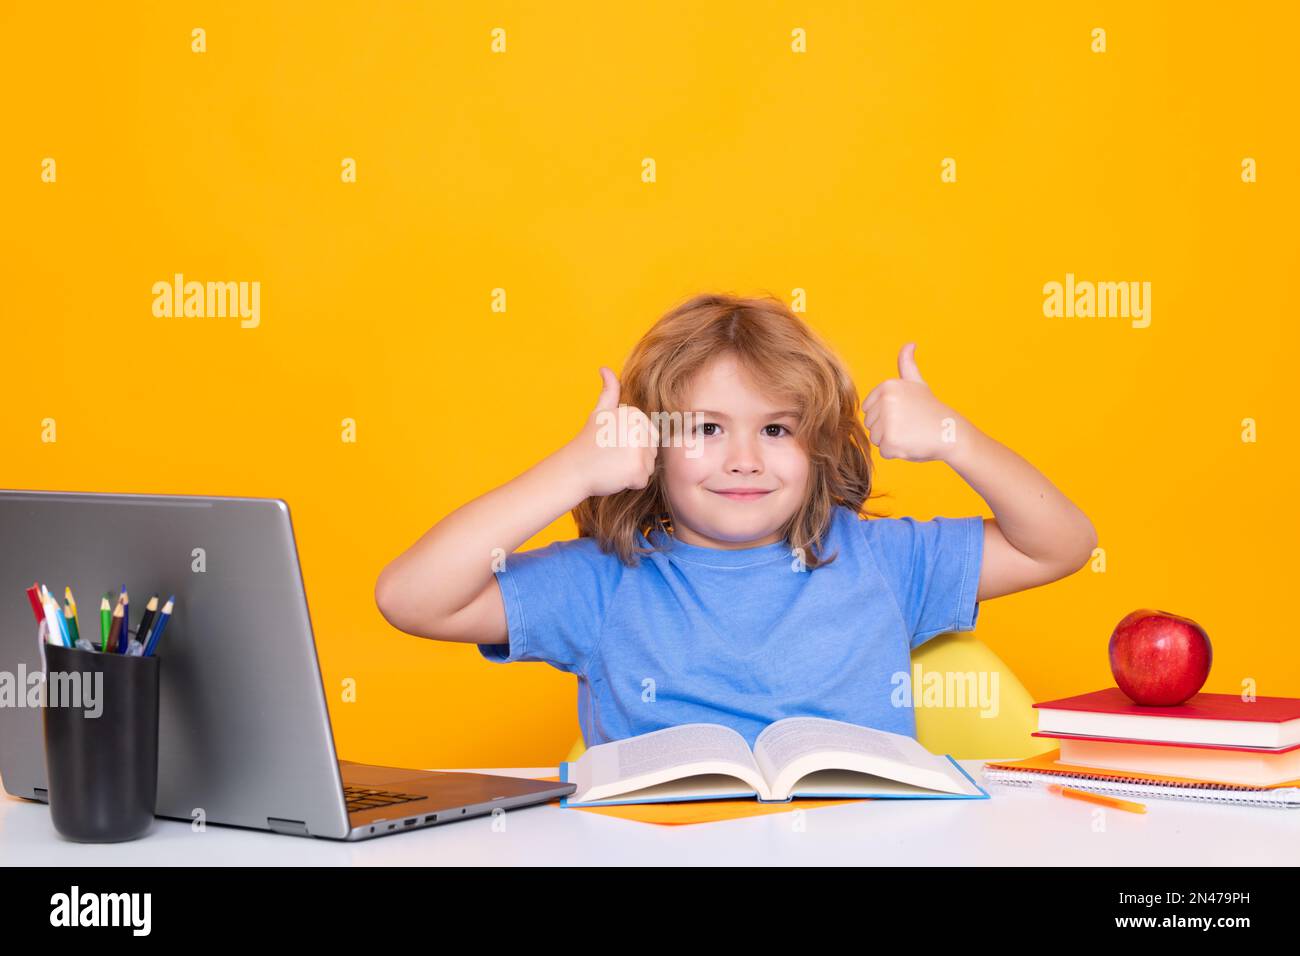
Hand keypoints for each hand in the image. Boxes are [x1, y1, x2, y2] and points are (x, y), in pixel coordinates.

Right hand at [563, 367, 659, 497]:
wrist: (572, 468)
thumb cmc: (588, 442)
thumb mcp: (600, 412)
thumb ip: (609, 391)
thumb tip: (605, 368)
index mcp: (635, 414)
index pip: (649, 435)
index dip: (631, 444)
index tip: (613, 443)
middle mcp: (640, 429)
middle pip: (651, 450)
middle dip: (634, 457)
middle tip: (612, 456)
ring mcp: (640, 449)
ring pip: (649, 466)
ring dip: (633, 470)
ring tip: (612, 464)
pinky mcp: (638, 469)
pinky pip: (643, 480)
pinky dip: (630, 482)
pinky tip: (614, 474)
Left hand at [861, 344, 964, 462]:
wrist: (951, 433)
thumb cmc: (931, 410)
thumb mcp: (917, 384)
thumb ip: (907, 364)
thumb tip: (910, 343)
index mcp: (887, 386)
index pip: (869, 410)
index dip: (886, 416)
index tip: (905, 413)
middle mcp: (885, 400)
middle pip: (871, 425)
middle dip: (888, 429)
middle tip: (910, 425)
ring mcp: (888, 420)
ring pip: (876, 439)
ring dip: (892, 441)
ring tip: (912, 433)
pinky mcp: (891, 440)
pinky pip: (884, 451)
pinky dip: (897, 452)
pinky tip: (912, 443)